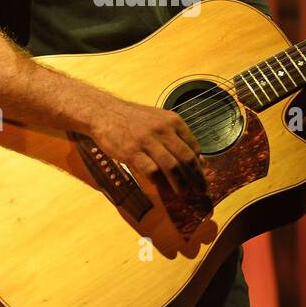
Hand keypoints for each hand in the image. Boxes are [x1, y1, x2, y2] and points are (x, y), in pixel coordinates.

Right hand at [89, 99, 208, 198]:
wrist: (104, 112)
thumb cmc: (133, 119)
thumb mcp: (158, 120)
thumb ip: (176, 136)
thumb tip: (196, 158)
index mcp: (173, 121)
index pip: (194, 146)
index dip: (199, 165)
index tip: (201, 176)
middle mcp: (163, 130)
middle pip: (186, 158)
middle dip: (196, 178)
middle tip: (201, 190)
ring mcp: (147, 141)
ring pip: (172, 167)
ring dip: (180, 184)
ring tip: (183, 193)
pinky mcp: (132, 152)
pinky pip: (151, 171)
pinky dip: (159, 182)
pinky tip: (161, 187)